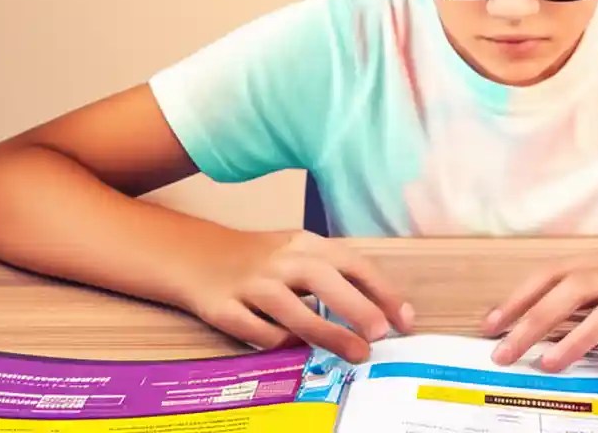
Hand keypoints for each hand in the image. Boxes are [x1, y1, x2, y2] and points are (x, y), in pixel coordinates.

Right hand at [183, 230, 413, 362]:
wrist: (192, 254)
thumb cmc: (258, 259)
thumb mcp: (297, 254)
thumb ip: (332, 277)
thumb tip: (379, 312)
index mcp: (305, 243)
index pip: (352, 263)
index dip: (383, 291)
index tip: (404, 319)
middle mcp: (280, 260)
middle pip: (323, 280)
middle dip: (357, 306)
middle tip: (381, 334)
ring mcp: (250, 283)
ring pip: (291, 308)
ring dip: (327, 332)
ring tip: (356, 354)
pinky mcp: (222, 307)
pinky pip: (256, 330)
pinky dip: (279, 342)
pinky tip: (296, 349)